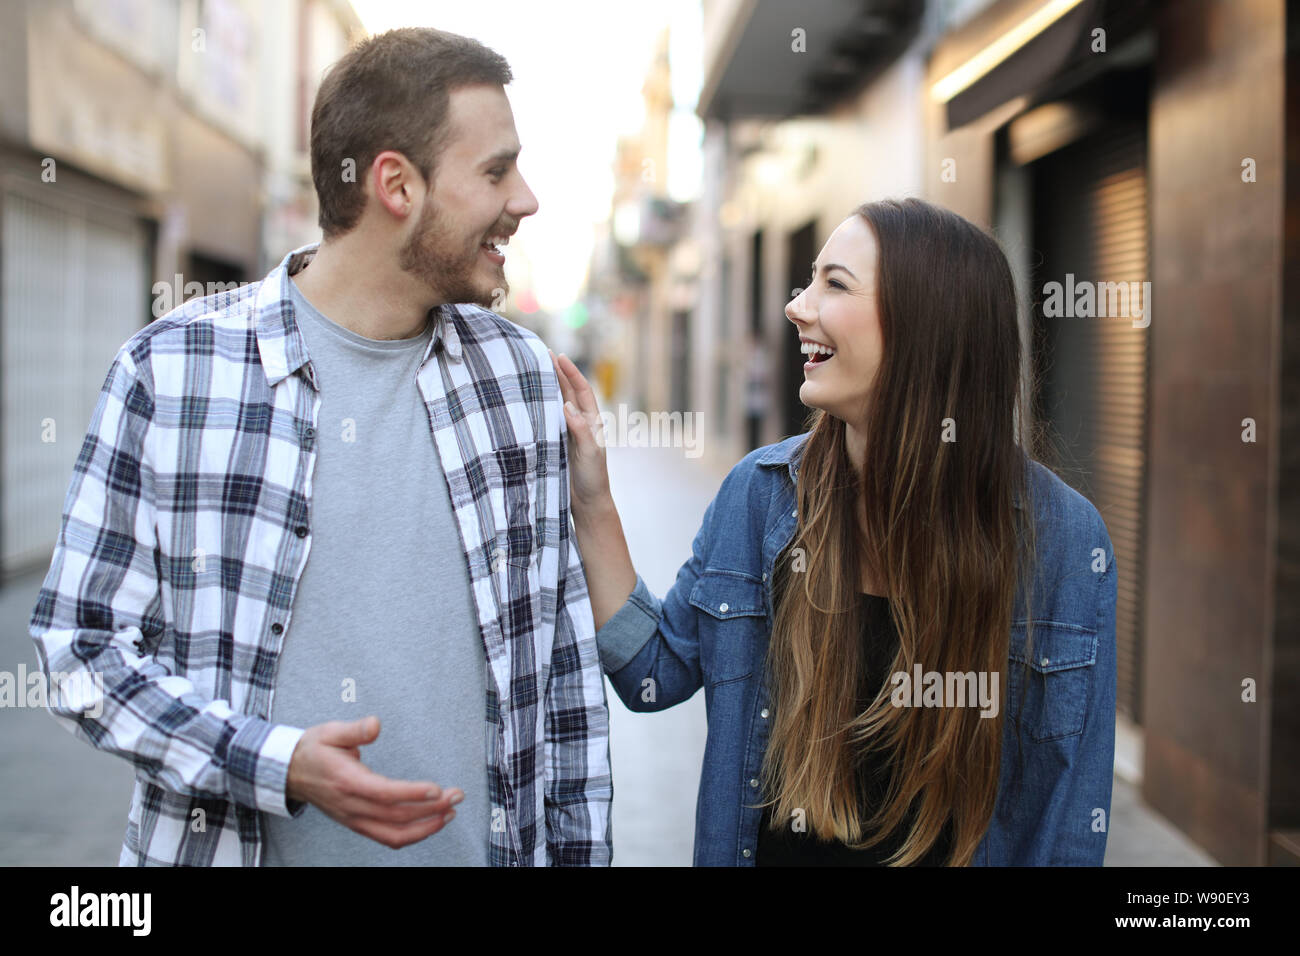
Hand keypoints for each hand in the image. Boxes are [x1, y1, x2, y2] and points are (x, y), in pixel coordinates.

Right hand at [286, 715, 461, 849]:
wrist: (289, 772)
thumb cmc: (314, 749)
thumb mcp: (331, 732)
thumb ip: (355, 730)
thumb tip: (376, 724)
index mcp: (346, 782)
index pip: (384, 793)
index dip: (411, 794)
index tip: (436, 789)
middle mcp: (351, 806)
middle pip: (395, 817)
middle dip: (431, 809)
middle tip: (457, 796)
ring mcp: (354, 819)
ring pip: (394, 835)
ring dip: (426, 827)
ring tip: (451, 812)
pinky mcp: (358, 825)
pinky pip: (388, 838)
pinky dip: (413, 835)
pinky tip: (432, 823)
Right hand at [548, 350, 611, 510]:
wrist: (587, 503)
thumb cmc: (593, 478)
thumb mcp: (589, 453)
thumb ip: (580, 430)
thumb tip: (567, 404)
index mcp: (591, 422)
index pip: (581, 390)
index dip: (571, 372)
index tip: (558, 356)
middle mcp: (580, 423)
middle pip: (568, 391)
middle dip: (557, 372)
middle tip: (541, 353)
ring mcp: (567, 432)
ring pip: (557, 403)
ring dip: (547, 386)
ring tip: (533, 369)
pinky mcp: (557, 443)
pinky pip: (547, 419)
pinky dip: (539, 407)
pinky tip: (528, 400)